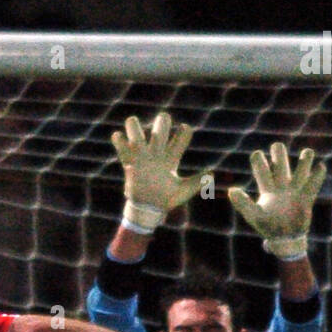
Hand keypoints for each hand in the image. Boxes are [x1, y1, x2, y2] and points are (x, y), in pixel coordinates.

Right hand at [113, 112, 210, 233]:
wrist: (148, 210)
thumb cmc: (166, 200)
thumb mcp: (183, 191)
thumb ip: (197, 182)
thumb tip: (212, 175)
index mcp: (171, 157)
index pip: (182, 136)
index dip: (185, 131)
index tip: (184, 130)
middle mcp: (157, 152)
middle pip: (161, 125)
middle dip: (162, 122)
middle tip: (161, 127)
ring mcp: (142, 156)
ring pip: (135, 129)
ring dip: (134, 126)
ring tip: (136, 133)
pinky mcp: (129, 162)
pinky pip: (121, 146)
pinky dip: (119, 140)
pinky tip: (120, 140)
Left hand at [228, 141, 325, 258]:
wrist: (284, 239)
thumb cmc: (268, 228)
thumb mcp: (253, 216)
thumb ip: (243, 204)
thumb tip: (231, 190)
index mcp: (267, 188)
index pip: (261, 168)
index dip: (258, 160)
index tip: (257, 155)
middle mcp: (281, 185)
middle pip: (280, 162)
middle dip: (279, 153)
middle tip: (277, 147)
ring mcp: (295, 190)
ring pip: (301, 168)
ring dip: (305, 159)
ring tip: (307, 153)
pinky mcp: (307, 197)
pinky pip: (314, 183)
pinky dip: (318, 175)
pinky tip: (320, 167)